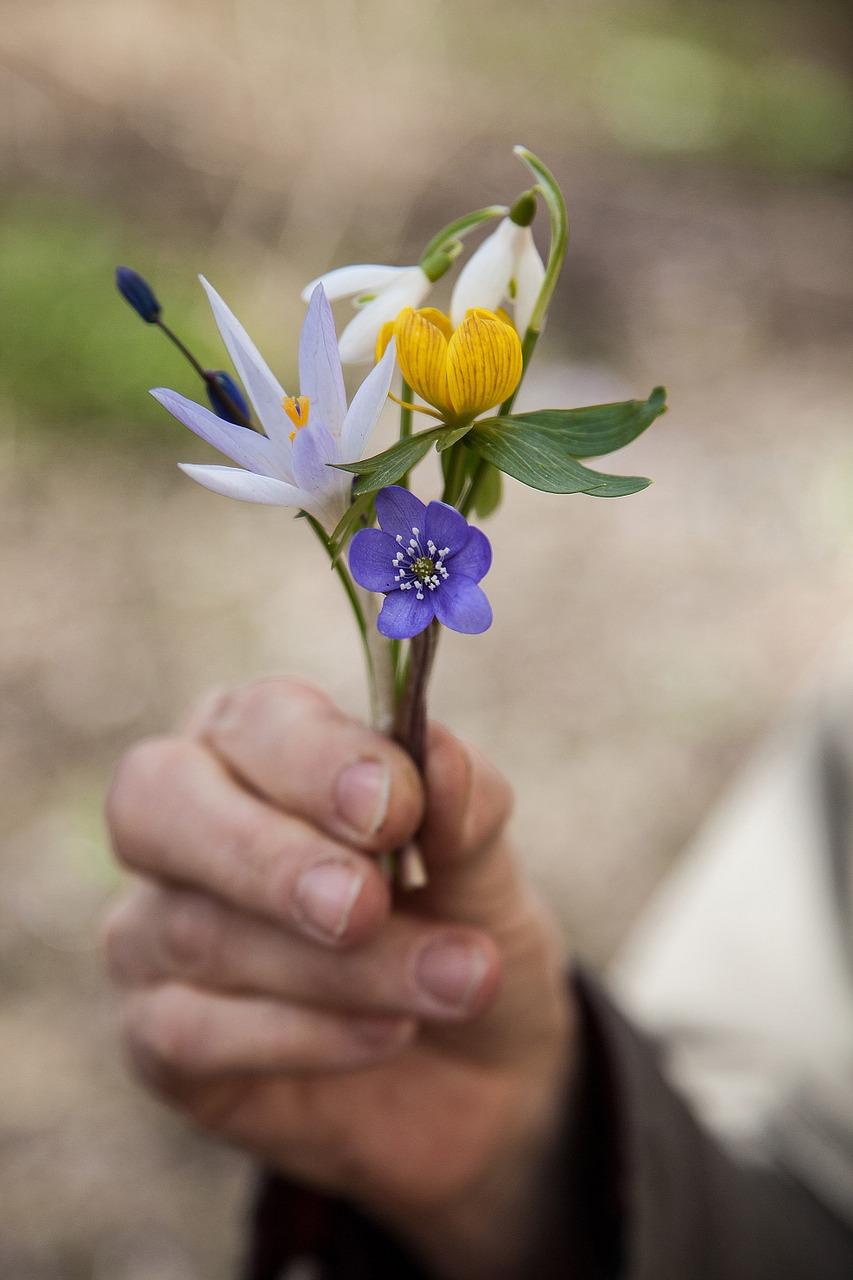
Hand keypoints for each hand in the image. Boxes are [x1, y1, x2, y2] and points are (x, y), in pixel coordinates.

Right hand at [104, 678, 572, 1278]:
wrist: (483, 1065)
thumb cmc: (460, 921)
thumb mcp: (485, 863)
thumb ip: (464, 807)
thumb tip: (441, 757)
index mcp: (256, 744)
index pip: (252, 721)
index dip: (316, 759)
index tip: (399, 806)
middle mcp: (181, 822)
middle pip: (157, 802)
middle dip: (267, 855)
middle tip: (364, 905)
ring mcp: (152, 930)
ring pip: (199, 931)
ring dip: (338, 967)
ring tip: (454, 982)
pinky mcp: (153, 1036)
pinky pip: (188, 1034)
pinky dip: (300, 1035)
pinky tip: (389, 1033)